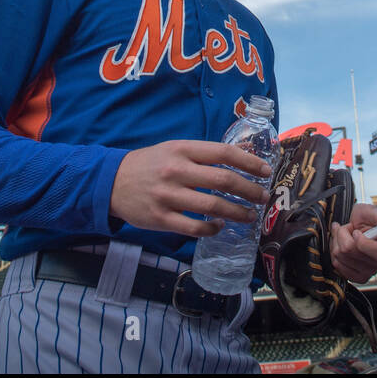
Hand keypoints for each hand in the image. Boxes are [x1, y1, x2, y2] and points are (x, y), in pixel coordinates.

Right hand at [109, 139, 272, 238]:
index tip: (265, 171)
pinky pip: (194, 227)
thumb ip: (204, 153)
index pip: (223, 153)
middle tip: (263, 197)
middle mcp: (176, 171)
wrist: (110, 181)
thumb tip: (242, 153)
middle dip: (250, 190)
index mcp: (182, 150)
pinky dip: (212, 229)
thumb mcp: (174, 149)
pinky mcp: (161, 218)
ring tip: (249, 216)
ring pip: (213, 207)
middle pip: (223, 181)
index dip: (249, 163)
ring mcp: (168, 196)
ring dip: (237, 213)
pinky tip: (220, 226)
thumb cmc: (149, 164)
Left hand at [331, 203, 376, 283]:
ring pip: (339, 256)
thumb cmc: (367, 219)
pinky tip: (340, 245)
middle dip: (342, 234)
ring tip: (345, 236)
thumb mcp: (371, 212)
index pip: (364, 248)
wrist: (359, 227)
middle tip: (348, 229)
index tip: (356, 231)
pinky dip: (334, 252)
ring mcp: (367, 272)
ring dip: (337, 242)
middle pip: (347, 250)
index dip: (356, 237)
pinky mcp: (356, 277)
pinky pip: (337, 265)